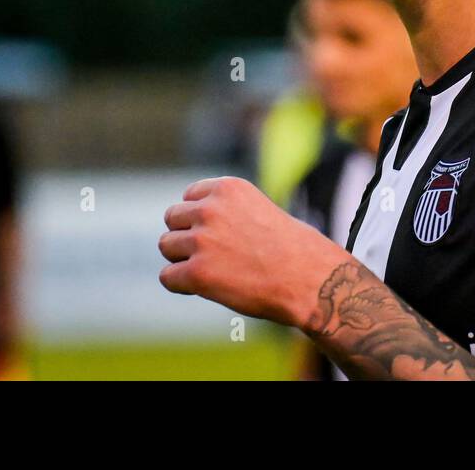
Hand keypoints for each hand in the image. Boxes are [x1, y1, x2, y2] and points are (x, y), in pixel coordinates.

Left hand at [158, 176, 347, 328]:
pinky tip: (204, 287)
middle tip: (212, 254)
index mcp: (227, 188)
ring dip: (183, 259)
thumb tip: (188, 223)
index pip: (188, 196)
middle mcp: (210, 209)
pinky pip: (167, 277)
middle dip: (186, 235)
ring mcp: (202, 241)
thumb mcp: (256, 208)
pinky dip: (182, 285)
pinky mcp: (197, 273)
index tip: (217, 233)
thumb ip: (224, 209)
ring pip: (167, 246)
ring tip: (212, 270)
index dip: (198, 217)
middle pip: (172, 218)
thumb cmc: (289, 248)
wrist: (308, 278)